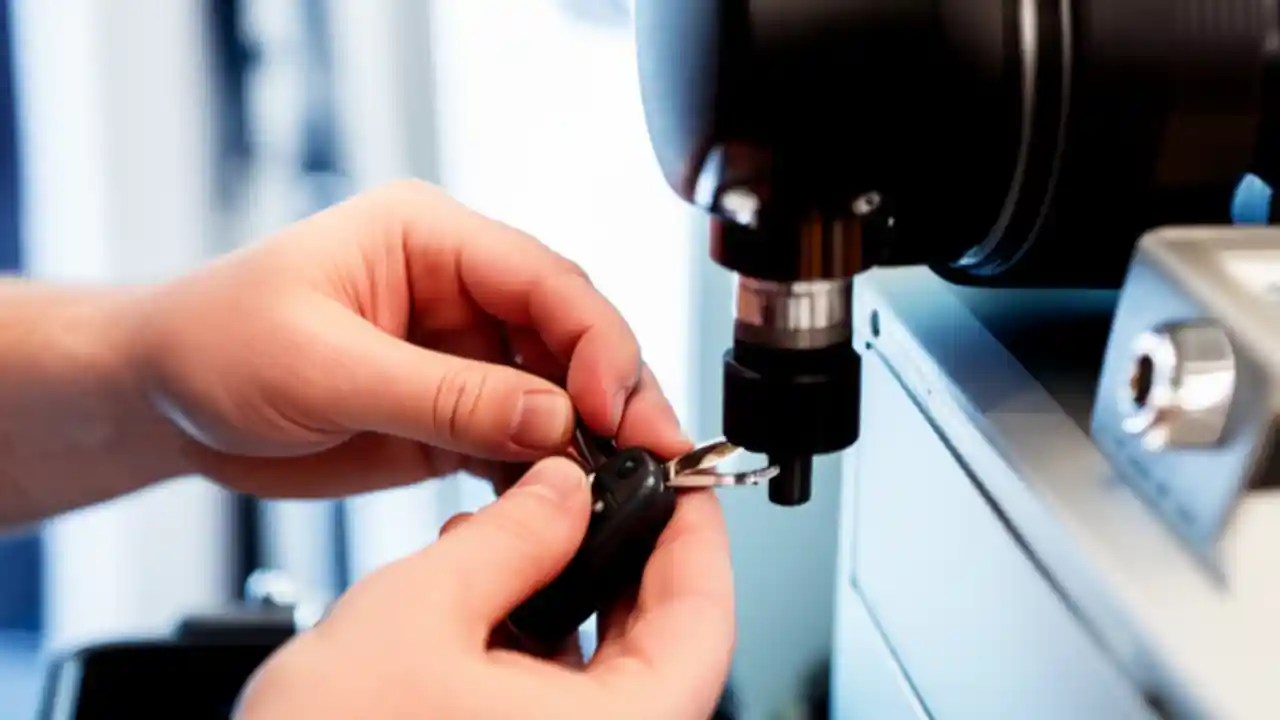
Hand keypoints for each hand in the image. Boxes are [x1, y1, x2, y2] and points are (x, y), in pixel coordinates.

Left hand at [130, 179, 688, 494]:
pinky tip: (564, 500)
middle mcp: (457, 287)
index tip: (615, 405)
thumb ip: (445, 395)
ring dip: (590, 434)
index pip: (542, 278)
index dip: (593, 340)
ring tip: (622, 483)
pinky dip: (547, 468)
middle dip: (614, 388)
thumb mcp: (325, 368)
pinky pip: (519, 435)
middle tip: (651, 449)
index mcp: (428, 238)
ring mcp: (459, 350)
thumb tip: (551, 420)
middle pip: (568, 330)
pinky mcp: (451, 407)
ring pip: (556, 385)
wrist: (162, 398)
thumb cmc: (214, 345)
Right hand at [233, 458, 735, 718]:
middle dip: (631, 552)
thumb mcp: (418, 613)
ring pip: (611, 669)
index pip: (704, 622)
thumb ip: (508, 537)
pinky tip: (493, 589)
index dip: (698, 537)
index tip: (683, 481)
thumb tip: (561, 488)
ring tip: (536, 524)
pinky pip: (562, 698)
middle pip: (663, 643)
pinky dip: (540, 638)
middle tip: (609, 486)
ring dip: (579, 589)